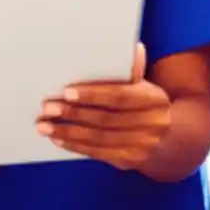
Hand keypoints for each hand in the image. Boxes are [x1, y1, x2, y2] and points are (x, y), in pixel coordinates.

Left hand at [37, 43, 171, 170]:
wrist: (165, 138)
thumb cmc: (144, 104)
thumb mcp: (144, 86)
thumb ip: (132, 71)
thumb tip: (133, 48)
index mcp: (155, 99)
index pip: (120, 96)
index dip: (93, 94)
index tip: (67, 91)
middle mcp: (152, 124)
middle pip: (105, 118)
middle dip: (73, 113)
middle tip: (48, 107)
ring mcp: (141, 146)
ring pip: (98, 138)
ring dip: (67, 131)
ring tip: (44, 125)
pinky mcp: (128, 161)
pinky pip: (97, 153)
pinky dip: (74, 145)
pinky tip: (57, 138)